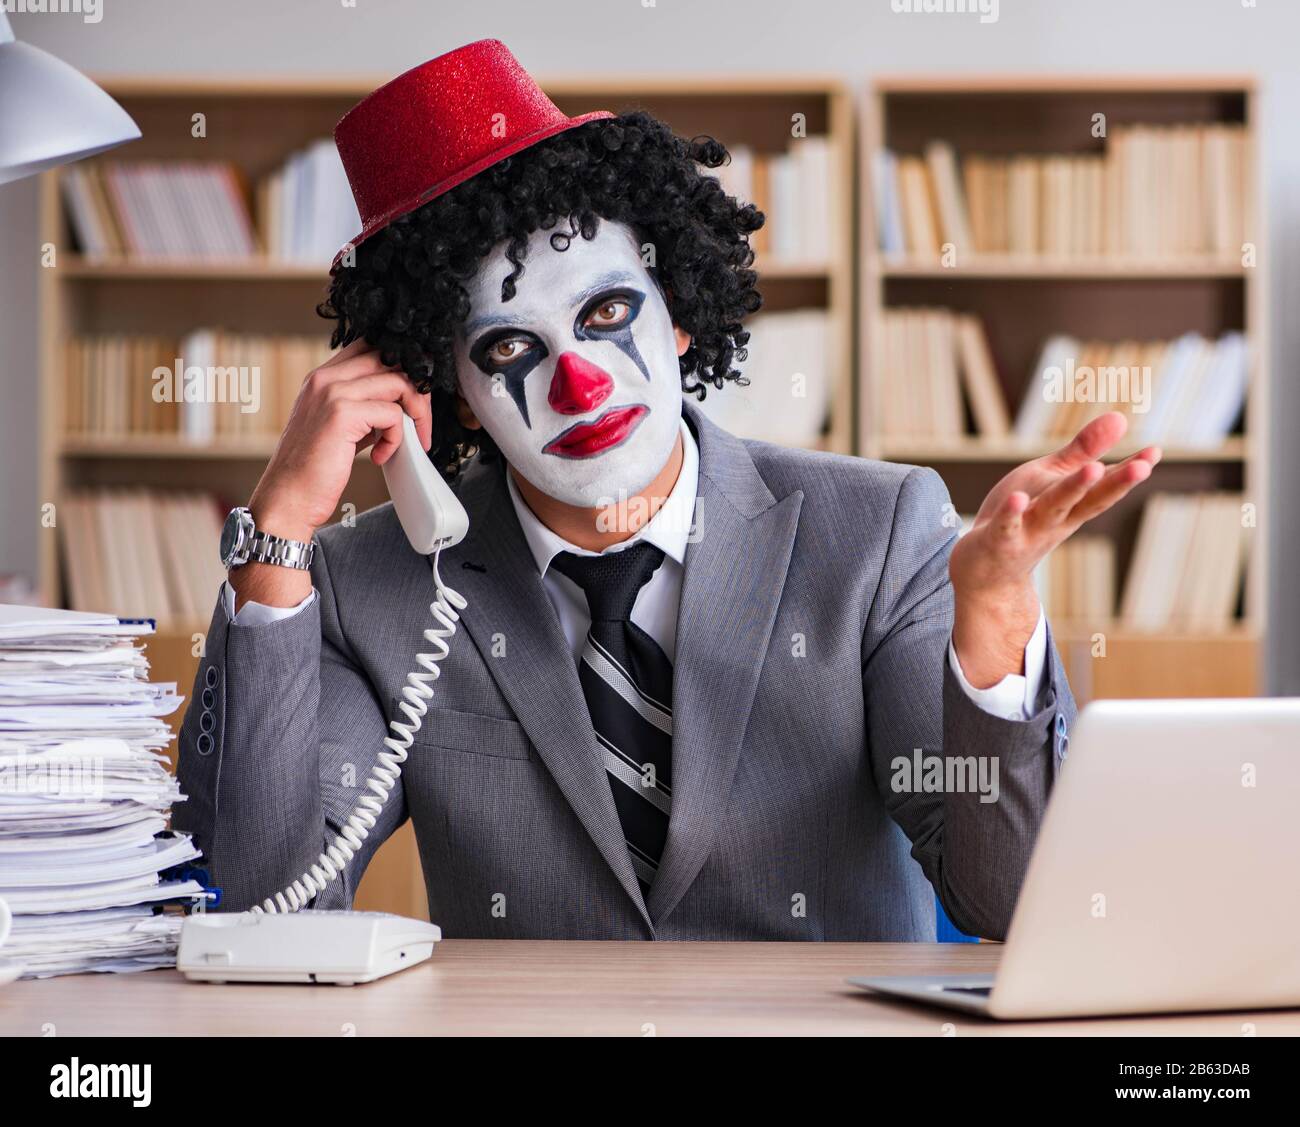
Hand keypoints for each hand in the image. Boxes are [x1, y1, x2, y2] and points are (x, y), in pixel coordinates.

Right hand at [231, 341, 430, 612]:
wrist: (288, 498)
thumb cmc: (315, 468)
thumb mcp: (341, 427)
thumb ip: (365, 407)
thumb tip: (403, 402)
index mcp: (323, 377)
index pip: (372, 346)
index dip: (402, 365)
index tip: (415, 394)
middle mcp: (325, 378)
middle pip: (390, 358)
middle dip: (418, 388)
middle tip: (420, 421)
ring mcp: (332, 393)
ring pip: (398, 382)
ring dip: (416, 414)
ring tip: (409, 440)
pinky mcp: (342, 414)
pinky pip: (393, 414)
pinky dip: (397, 438)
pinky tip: (380, 456)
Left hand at [948, 412, 1159, 688]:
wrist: (985, 574)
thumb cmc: (1024, 518)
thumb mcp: (1053, 480)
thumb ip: (1084, 452)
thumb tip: (1121, 417)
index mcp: (1072, 505)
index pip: (1105, 487)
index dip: (1129, 472)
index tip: (1155, 453)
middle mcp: (1057, 520)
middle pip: (1089, 501)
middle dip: (1116, 484)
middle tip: (1142, 467)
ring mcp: (1028, 532)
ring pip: (1053, 509)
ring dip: (1073, 490)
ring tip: (1093, 470)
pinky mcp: (997, 541)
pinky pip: (1005, 527)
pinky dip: (1011, 515)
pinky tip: (1016, 498)